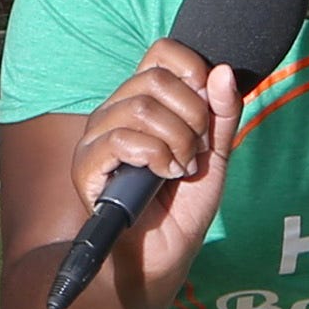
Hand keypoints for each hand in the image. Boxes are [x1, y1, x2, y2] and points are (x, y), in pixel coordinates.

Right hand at [70, 43, 244, 299]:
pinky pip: (122, 138)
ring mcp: (97, 138)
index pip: (161, 52)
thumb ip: (222, 115)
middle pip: (155, 79)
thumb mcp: (215, 156)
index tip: (208, 107)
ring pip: (141, 108)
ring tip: (181, 168)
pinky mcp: (86, 166)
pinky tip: (163, 175)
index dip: (191, 69)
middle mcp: (115, 111)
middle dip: (192, 117)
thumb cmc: (182, 208)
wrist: (162, 257)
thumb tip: (223, 71)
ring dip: (177, 141)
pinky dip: (155, 155)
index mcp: (143, 101)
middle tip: (196, 151)